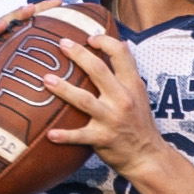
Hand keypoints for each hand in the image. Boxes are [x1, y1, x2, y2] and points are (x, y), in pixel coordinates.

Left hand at [43, 33, 173, 183]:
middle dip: (79, 55)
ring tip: (46, 79)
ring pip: (84, 100)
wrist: (147, 156)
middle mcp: (123, 99)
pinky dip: (64, 135)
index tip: (89, 37)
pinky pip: (79, 136)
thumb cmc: (138, 123)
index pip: (122, 54)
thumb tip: (118, 45)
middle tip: (62, 44)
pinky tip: (50, 134)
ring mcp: (112, 119)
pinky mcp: (102, 139)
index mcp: (132, 85)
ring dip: (63, 89)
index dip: (105, 41)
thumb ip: (126, 74)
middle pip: (99, 71)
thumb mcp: (138, 95)